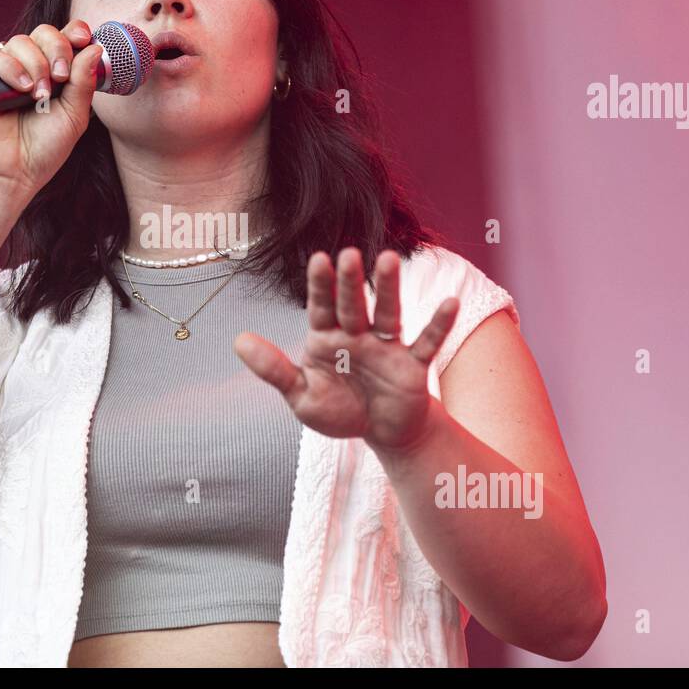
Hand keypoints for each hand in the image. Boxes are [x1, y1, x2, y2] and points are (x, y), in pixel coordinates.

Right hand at [0, 20, 102, 196]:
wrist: (13, 173)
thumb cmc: (44, 148)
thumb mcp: (74, 116)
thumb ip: (83, 82)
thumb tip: (95, 49)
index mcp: (54, 72)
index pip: (64, 38)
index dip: (75, 32)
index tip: (84, 39)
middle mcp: (29, 67)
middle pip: (43, 33)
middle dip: (56, 49)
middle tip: (60, 76)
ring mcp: (4, 72)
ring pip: (19, 42)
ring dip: (35, 64)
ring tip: (39, 94)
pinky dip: (10, 69)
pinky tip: (22, 89)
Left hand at [232, 247, 458, 452]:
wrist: (382, 434)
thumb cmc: (340, 411)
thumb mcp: (302, 396)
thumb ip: (273, 369)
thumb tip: (238, 340)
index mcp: (326, 339)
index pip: (321, 307)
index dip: (321, 285)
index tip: (318, 259)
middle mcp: (357, 335)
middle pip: (353, 305)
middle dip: (350, 282)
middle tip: (348, 254)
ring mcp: (386, 348)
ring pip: (388, 314)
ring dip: (390, 288)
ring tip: (389, 258)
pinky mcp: (412, 365)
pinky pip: (426, 343)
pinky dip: (439, 325)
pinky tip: (450, 302)